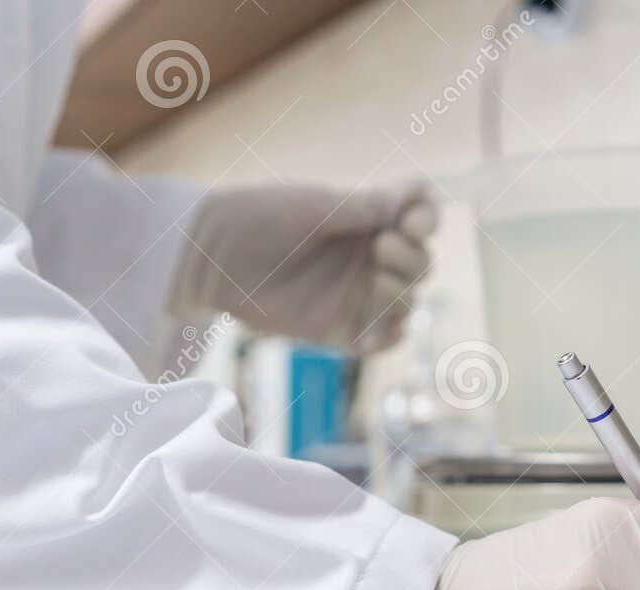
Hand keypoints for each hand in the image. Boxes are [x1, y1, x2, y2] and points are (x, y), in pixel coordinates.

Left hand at [170, 181, 437, 352]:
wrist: (212, 258)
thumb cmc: (258, 219)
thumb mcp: (314, 207)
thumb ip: (363, 208)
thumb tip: (411, 200)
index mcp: (366, 218)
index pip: (418, 215)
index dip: (427, 218)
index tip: (413, 220)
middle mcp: (367, 256)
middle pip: (421, 263)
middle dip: (412, 257)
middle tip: (380, 247)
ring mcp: (355, 294)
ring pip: (407, 302)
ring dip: (402, 294)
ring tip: (374, 283)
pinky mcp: (339, 329)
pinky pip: (381, 340)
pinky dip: (387, 337)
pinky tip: (370, 332)